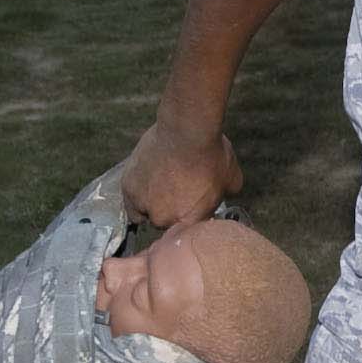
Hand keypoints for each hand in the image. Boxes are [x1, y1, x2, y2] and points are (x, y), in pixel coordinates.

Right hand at [125, 120, 243, 228]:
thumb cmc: (211, 153)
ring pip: (145, 213)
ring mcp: (144, 206)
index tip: (192, 205)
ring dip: (151, 202)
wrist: (186, 131)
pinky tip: (147, 180)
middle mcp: (165, 220)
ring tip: (161, 182)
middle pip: (165, 223)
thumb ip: (226, 194)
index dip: (189, 217)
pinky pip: (131, 200)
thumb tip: (226, 194)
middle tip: (176, 189)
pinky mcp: (129, 190)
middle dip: (170, 210)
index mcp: (190, 222)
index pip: (187, 231)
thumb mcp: (232, 178)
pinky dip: (137, 193)